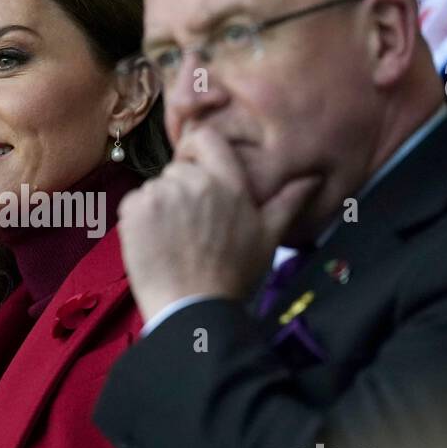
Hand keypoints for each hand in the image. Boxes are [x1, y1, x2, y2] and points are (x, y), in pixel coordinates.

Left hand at [118, 127, 321, 320]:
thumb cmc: (233, 276)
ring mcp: (161, 195)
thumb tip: (312, 178)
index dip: (195, 149)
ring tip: (175, 240)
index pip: (205, 138)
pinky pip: (134, 203)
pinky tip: (156, 243)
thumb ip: (288, 202)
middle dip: (182, 190)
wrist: (192, 309)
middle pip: (178, 170)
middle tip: (191, 227)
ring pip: (156, 187)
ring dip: (162, 206)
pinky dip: (140, 220)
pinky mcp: (134, 211)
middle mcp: (194, 182)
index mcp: (228, 183)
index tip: (195, 168)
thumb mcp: (268, 237)